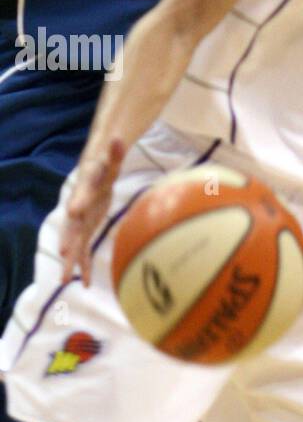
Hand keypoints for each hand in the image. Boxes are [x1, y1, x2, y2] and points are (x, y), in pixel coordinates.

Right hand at [59, 138, 126, 285]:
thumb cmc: (103, 168)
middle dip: (68, 240)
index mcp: (83, 193)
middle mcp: (77, 211)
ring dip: (72, 261)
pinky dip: (84, 266)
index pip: (80, 197)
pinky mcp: (86, 230)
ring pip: (75, 244)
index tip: (73, 212)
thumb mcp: (111, 162)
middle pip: (71, 226)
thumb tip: (118, 138)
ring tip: (66, 280)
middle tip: (64, 254)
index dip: (78, 203)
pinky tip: (85, 284)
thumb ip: (115, 152)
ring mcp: (80, 223)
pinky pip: (84, 251)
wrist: (95, 174)